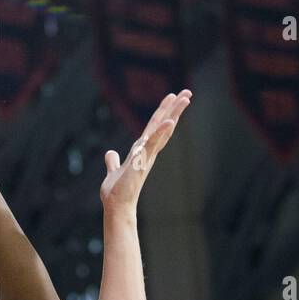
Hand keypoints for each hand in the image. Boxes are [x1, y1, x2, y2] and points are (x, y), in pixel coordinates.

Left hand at [100, 91, 191, 210]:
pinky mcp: (141, 161)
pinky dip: (161, 132)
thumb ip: (113, 161)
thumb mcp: (113, 170)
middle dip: (175, 108)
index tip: (173, 98)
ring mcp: (146, 156)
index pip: (154, 128)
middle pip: (163, 125)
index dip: (163, 112)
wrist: (116, 206)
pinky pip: (153, 144)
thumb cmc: (116, 192)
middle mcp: (147, 151)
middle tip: (188, 92)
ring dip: (174, 113)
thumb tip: (110, 153)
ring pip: (162, 130)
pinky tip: (169, 121)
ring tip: (185, 98)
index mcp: (142, 151)